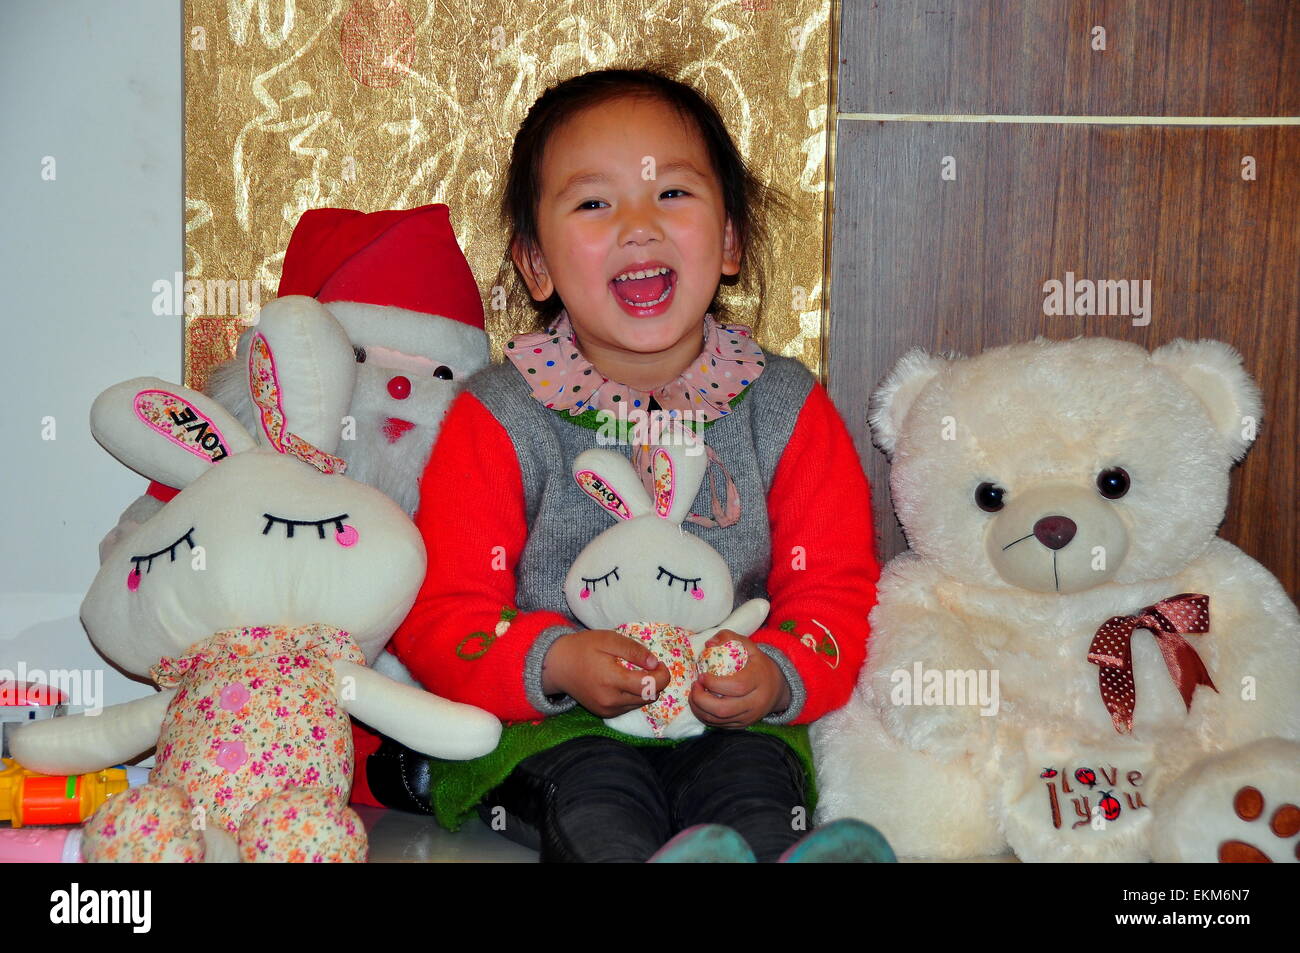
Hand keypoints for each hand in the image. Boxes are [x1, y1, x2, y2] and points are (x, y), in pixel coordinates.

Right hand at [541, 629, 671, 718]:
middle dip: (656, 682)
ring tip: (637, 673)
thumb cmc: (583, 648)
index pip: (649, 686)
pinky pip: (629, 707)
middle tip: (651, 666)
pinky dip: (634, 696)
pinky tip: (626, 682)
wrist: (557, 666)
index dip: (662, 676)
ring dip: (646, 690)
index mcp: (611, 680)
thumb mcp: (608, 639)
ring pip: (640, 704)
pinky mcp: (605, 713)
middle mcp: (610, 700)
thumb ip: (633, 650)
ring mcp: (607, 710)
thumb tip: (654, 663)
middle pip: (648, 697)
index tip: (659, 663)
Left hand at [690, 631, 791, 728]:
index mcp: (759, 680)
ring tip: (694, 694)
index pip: (737, 686)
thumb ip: (730, 638)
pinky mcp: (743, 725)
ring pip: (719, 720)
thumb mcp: (750, 647)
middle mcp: (755, 702)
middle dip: (702, 699)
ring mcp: (749, 716)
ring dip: (699, 709)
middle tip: (695, 685)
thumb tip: (709, 644)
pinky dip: (705, 716)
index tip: (702, 675)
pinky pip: (720, 725)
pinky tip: (700, 704)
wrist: (778, 689)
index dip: (715, 683)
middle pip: (724, 709)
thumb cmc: (759, 665)